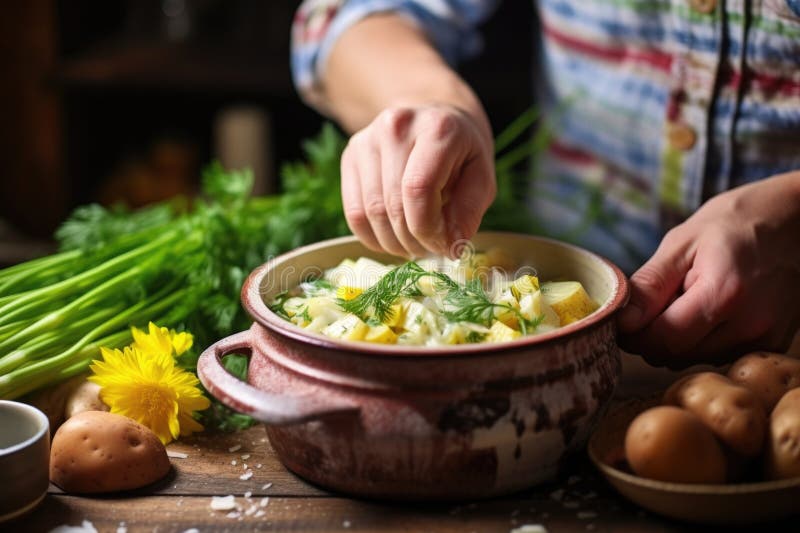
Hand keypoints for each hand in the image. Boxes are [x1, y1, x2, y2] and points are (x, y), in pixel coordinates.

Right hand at [340, 104, 494, 257]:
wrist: (435, 119)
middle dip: (413, 240)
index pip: (418, 189)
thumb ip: (470, 211)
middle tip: (430, 249)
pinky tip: (392, 239)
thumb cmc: (462, 153)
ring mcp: (367, 140)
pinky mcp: (350, 155)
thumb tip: (452, 246)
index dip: (428, 229)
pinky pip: (353, 212)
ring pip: (371, 213)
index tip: (443, 245)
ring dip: (393, 243)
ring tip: (414, 244)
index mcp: (436, 129)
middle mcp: (395, 127)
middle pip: (393, 205)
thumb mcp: (482, 177)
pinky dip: (372, 237)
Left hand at [618, 172, 799, 367]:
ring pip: (695, 359)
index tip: (623, 322)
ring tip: (688, 299)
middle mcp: (750, 325)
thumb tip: (621, 322)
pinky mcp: (772, 344)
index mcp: (724, 294)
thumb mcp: (682, 243)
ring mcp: (765, 338)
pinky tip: (710, 310)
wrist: (794, 221)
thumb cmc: (733, 224)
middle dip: (653, 337)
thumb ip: (649, 286)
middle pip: (677, 355)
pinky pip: (719, 355)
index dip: (635, 336)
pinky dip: (703, 340)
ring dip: (678, 339)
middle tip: (656, 303)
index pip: (664, 340)